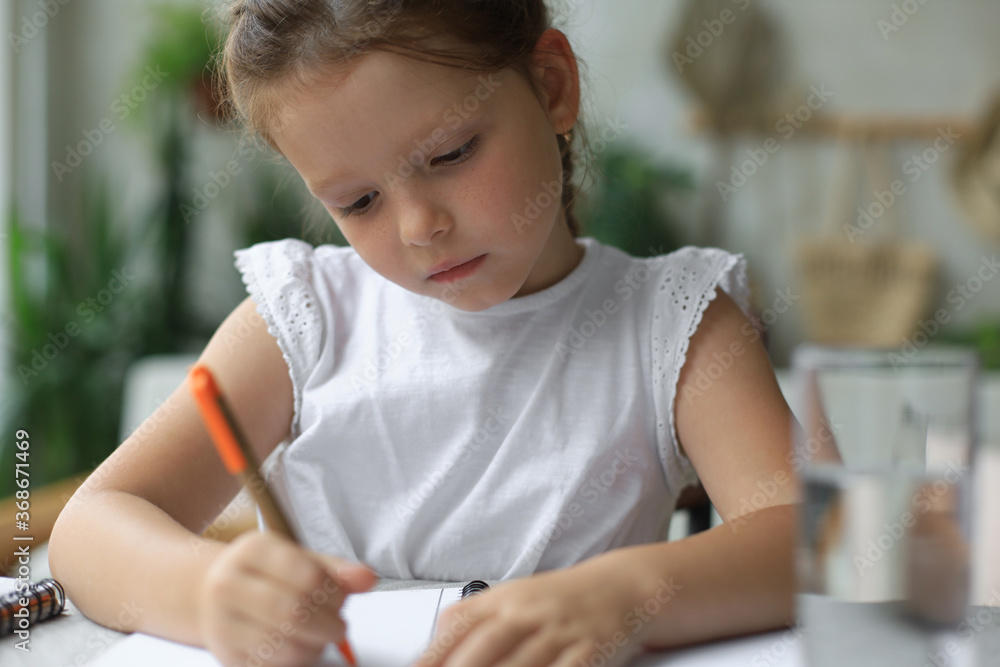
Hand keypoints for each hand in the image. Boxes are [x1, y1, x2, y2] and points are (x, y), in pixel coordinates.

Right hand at [197, 531, 376, 666]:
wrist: (210, 594)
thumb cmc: (264, 574)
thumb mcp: (297, 559)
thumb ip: (335, 570)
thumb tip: (368, 579)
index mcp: (253, 550)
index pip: (308, 575)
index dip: (335, 594)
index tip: (342, 600)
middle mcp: (229, 583)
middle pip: (294, 611)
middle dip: (328, 624)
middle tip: (339, 626)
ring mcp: (221, 620)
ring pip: (283, 643)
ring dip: (315, 646)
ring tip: (321, 637)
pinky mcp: (225, 653)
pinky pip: (272, 665)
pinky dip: (297, 660)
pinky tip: (302, 647)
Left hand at [415, 554, 655, 666]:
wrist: (621, 589)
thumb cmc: (560, 601)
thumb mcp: (513, 599)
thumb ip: (472, 621)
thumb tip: (429, 649)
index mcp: (503, 599)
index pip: (457, 626)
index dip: (432, 656)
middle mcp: (527, 612)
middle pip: (483, 649)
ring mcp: (558, 633)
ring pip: (520, 666)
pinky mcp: (589, 653)